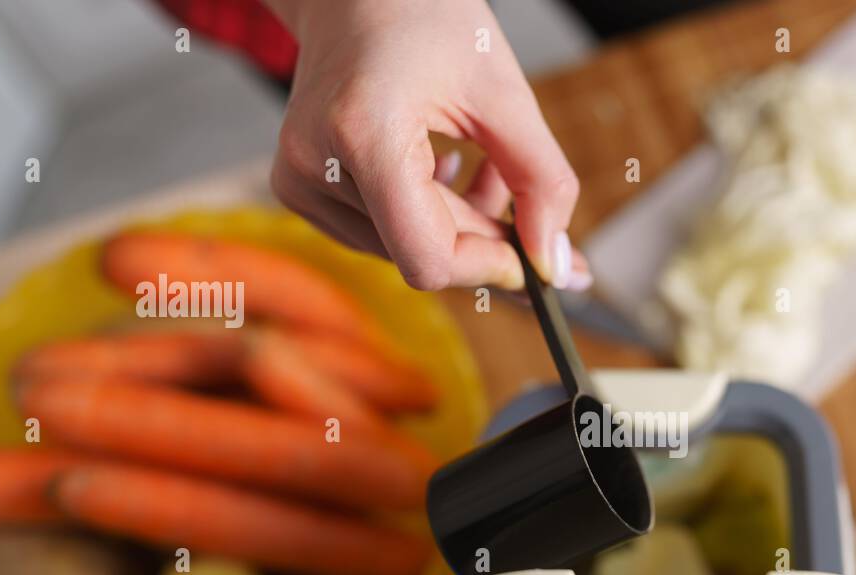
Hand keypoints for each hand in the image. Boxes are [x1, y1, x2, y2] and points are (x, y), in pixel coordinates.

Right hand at [263, 0, 590, 291]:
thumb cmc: (422, 13)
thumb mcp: (504, 92)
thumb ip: (540, 183)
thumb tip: (556, 266)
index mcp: (364, 134)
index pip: (429, 257)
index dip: (489, 268)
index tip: (537, 264)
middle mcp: (315, 165)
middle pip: (422, 255)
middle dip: (487, 243)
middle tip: (540, 226)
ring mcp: (300, 181)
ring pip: (407, 249)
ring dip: (461, 224)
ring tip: (484, 165)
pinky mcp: (299, 187)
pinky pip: (382, 234)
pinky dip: (429, 214)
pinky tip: (443, 166)